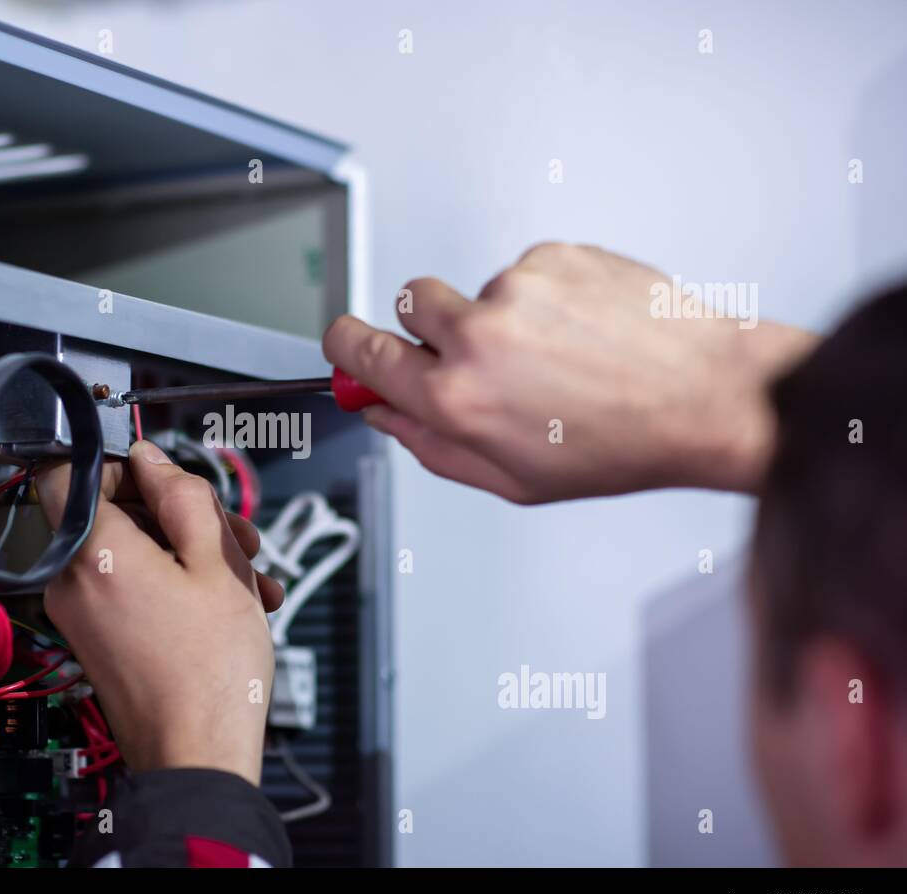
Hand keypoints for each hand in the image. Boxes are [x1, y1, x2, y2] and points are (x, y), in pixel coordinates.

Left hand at [34, 440, 281, 785]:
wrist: (198, 756)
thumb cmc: (210, 674)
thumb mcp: (217, 563)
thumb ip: (183, 496)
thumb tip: (154, 461)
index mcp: (92, 552)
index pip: (69, 470)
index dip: (119, 462)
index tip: (164, 475)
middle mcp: (70, 581)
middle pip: (111, 512)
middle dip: (177, 511)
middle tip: (233, 531)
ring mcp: (80, 614)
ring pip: (130, 552)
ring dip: (189, 549)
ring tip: (249, 573)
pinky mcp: (96, 639)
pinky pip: (130, 589)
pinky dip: (175, 583)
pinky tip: (232, 601)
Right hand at [324, 242, 817, 502]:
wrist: (707, 398)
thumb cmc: (620, 446)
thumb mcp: (510, 478)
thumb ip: (429, 444)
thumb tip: (383, 410)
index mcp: (455, 398)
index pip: (358, 350)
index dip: (346, 347)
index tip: (347, 344)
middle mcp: (477, 335)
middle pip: (409, 304)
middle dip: (432, 328)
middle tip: (480, 356)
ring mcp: (517, 288)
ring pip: (477, 291)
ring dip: (503, 318)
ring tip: (563, 356)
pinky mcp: (556, 255)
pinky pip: (528, 273)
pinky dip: (549, 298)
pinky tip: (586, 332)